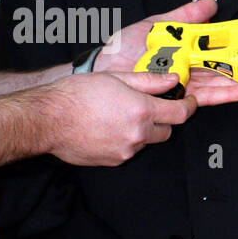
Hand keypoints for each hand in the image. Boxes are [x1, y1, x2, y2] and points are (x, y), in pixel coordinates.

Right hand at [44, 70, 195, 165]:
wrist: (48, 120)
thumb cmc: (76, 95)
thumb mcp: (115, 77)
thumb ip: (148, 80)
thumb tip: (171, 80)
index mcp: (141, 110)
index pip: (180, 114)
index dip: (189, 106)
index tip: (189, 101)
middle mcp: (137, 134)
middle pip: (167, 131)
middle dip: (164, 119)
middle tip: (149, 107)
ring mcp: (125, 151)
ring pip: (146, 142)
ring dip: (142, 131)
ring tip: (120, 116)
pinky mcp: (113, 161)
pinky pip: (129, 151)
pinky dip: (126, 141)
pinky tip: (109, 128)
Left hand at [95, 0, 237, 106]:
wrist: (102, 69)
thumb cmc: (124, 48)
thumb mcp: (158, 24)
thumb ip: (186, 15)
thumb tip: (213, 3)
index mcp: (192, 50)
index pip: (229, 49)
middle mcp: (194, 69)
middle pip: (235, 69)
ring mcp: (189, 83)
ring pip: (229, 83)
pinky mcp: (180, 96)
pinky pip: (208, 95)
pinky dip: (229, 92)